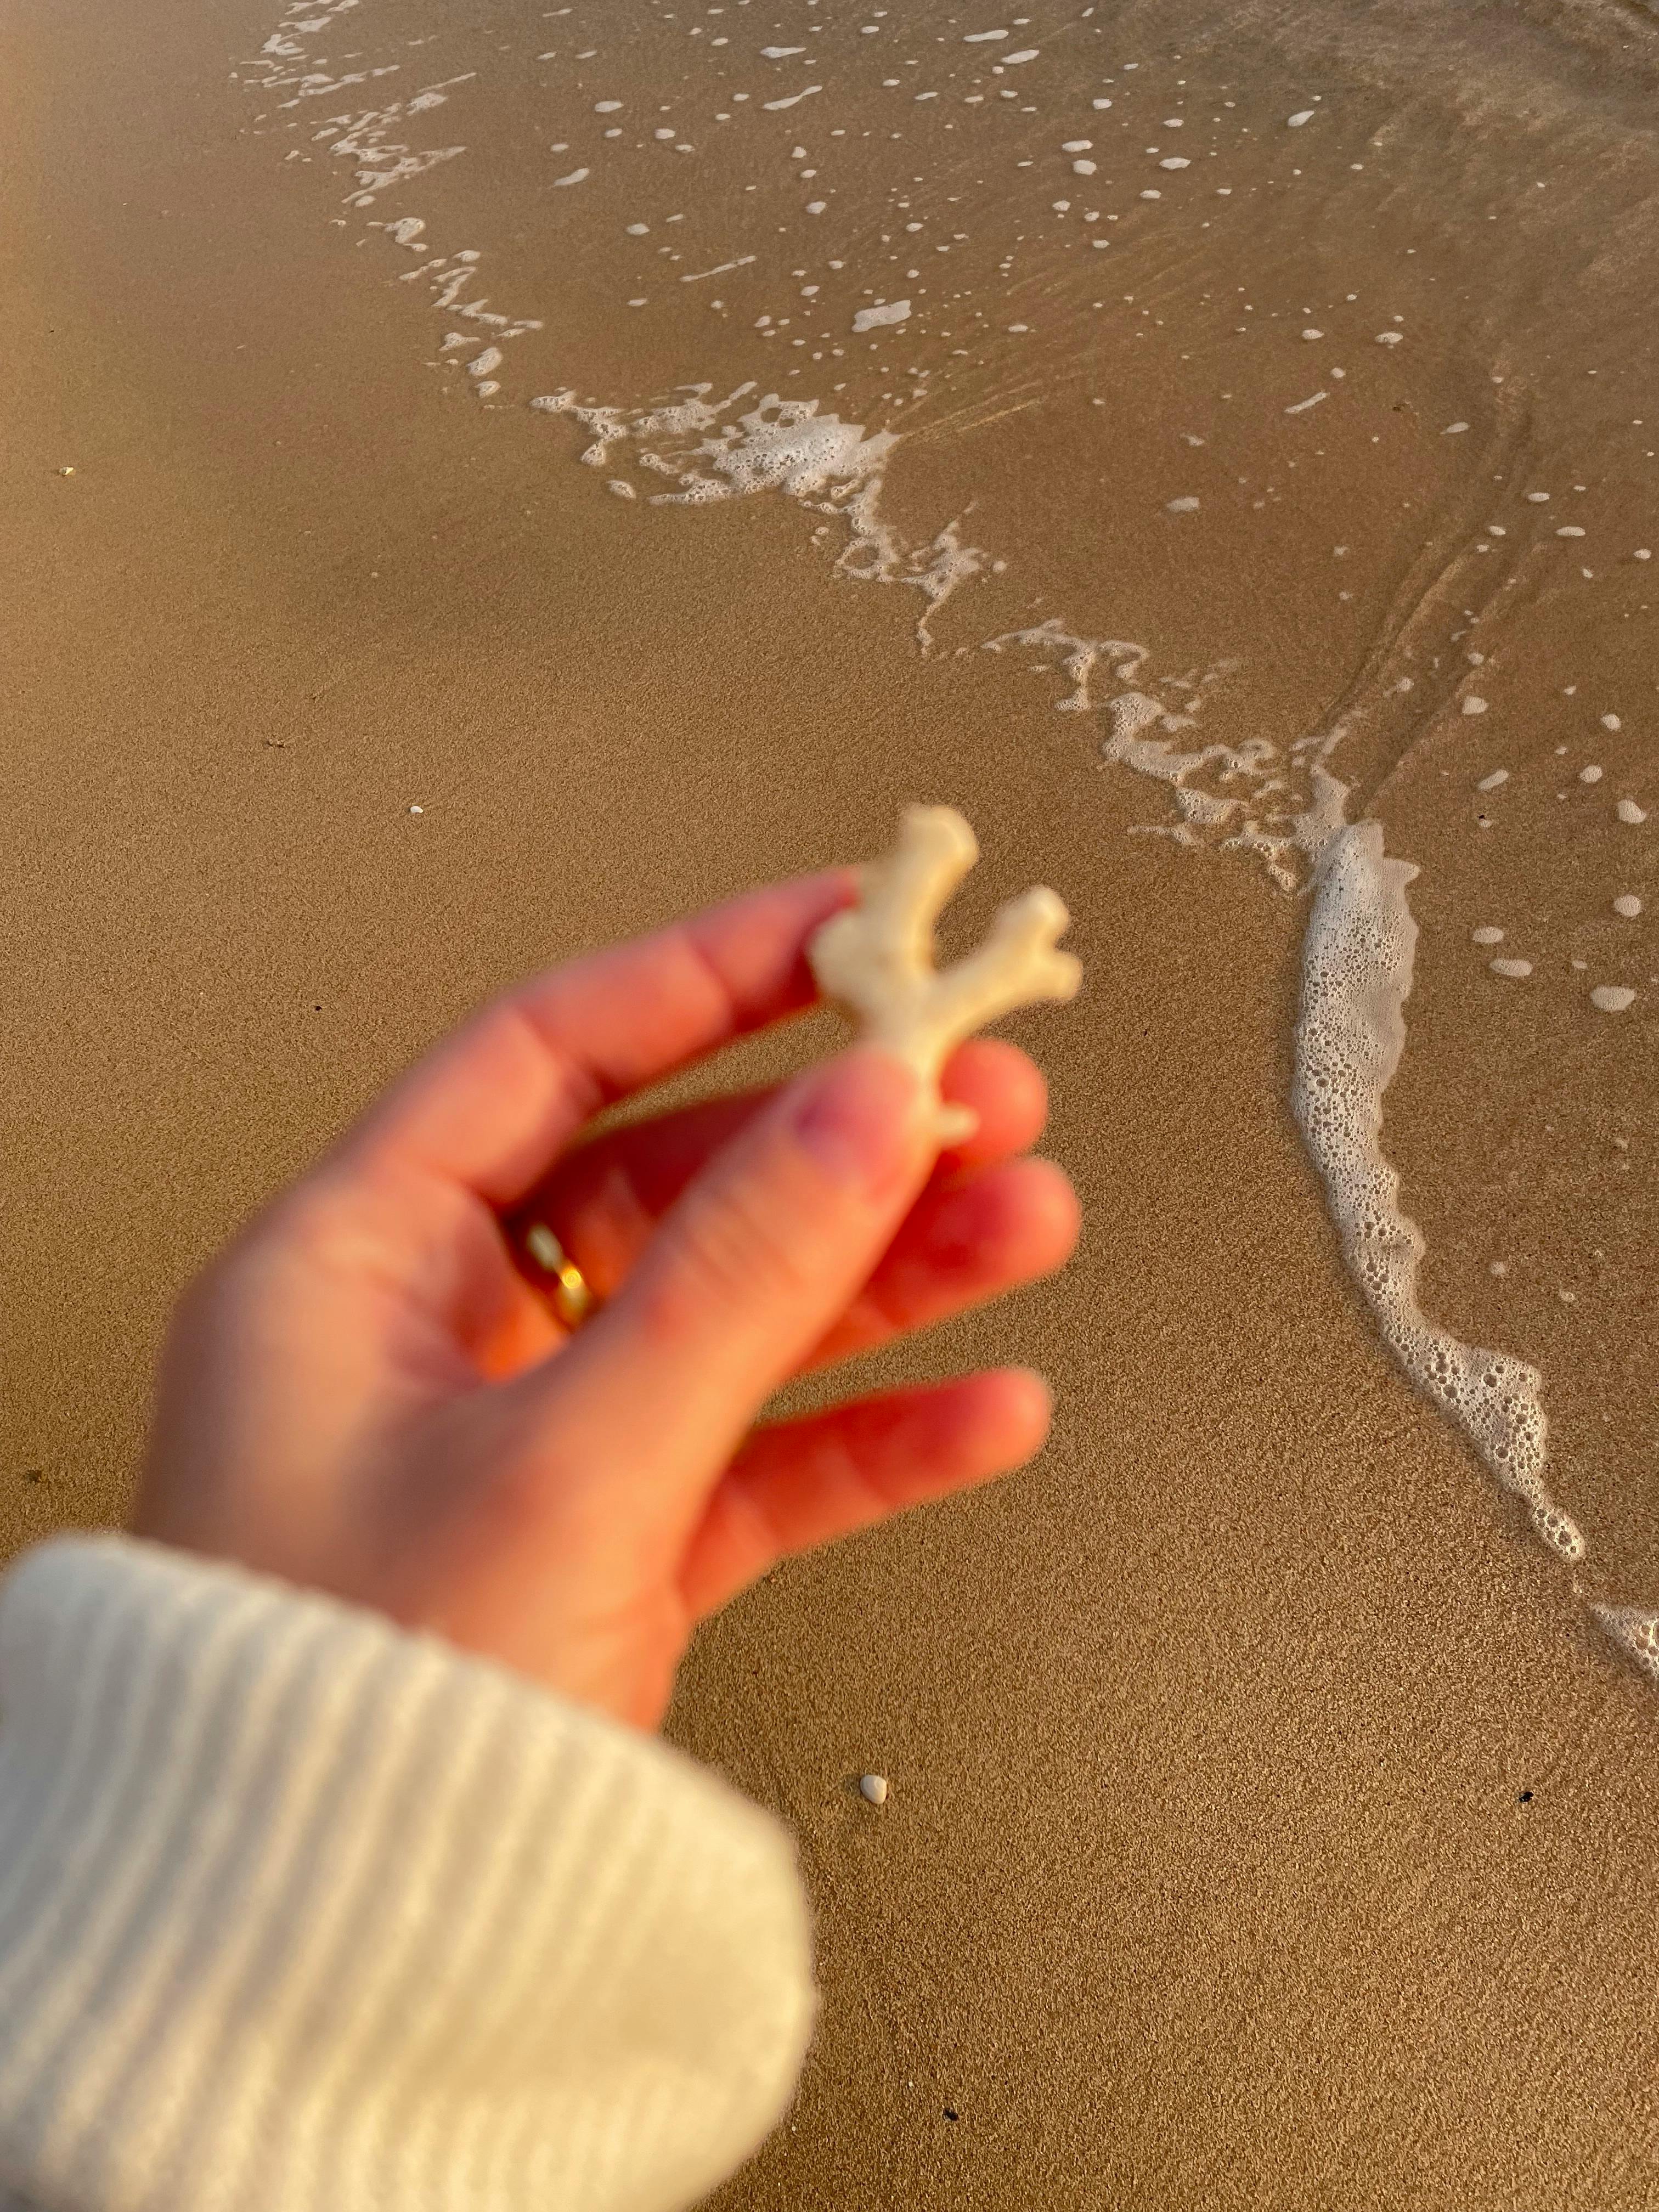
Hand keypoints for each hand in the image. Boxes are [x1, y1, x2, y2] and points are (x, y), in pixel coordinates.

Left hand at [133, 871, 1079, 1727]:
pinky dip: (871, 1434)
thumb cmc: (346, 1722)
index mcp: (353, 1268)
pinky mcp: (606, 1553)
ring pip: (736, 1314)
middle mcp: (437, 1338)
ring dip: (888, 1270)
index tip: (846, 925)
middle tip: (983, 1091)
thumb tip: (867, 1108)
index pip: (550, 1052)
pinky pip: (758, 1459)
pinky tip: (985, 1406)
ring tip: (1028, 1220)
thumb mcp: (565, 1467)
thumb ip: (735, 1279)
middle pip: (672, 1180)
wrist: (332, 1975)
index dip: (708, 972)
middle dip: (838, 1139)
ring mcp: (533, 1444)